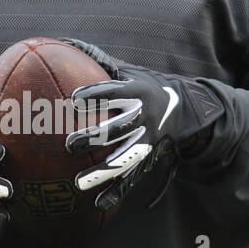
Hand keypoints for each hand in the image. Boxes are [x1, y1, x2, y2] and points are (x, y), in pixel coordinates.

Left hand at [59, 38, 225, 210]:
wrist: (183, 109)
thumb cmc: (144, 86)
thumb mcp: (130, 71)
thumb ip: (100, 62)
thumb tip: (65, 43)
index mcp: (137, 93)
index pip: (115, 93)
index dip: (97, 95)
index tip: (75, 99)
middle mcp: (144, 117)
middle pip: (118, 129)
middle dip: (95, 137)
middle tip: (69, 144)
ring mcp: (147, 141)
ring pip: (124, 159)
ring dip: (102, 172)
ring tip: (78, 183)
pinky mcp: (147, 159)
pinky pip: (131, 178)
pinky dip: (116, 192)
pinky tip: (99, 205)